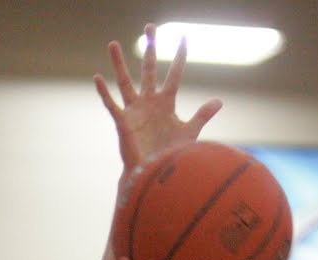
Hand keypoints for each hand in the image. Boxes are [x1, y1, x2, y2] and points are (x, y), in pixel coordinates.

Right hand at [96, 24, 221, 173]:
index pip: (174, 74)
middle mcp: (149, 102)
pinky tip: (97, 78)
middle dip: (151, 48)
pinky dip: (104, 93)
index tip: (183, 37)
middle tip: (151, 27)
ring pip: (125, 82)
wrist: (154, 175)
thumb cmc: (170, 155)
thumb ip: (202, 114)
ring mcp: (135, 111)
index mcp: (166, 103)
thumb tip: (219, 100)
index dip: (179, 57)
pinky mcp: (123, 123)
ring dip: (119, 63)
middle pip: (149, 69)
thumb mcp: (189, 131)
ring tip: (113, 43)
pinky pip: (112, 105)